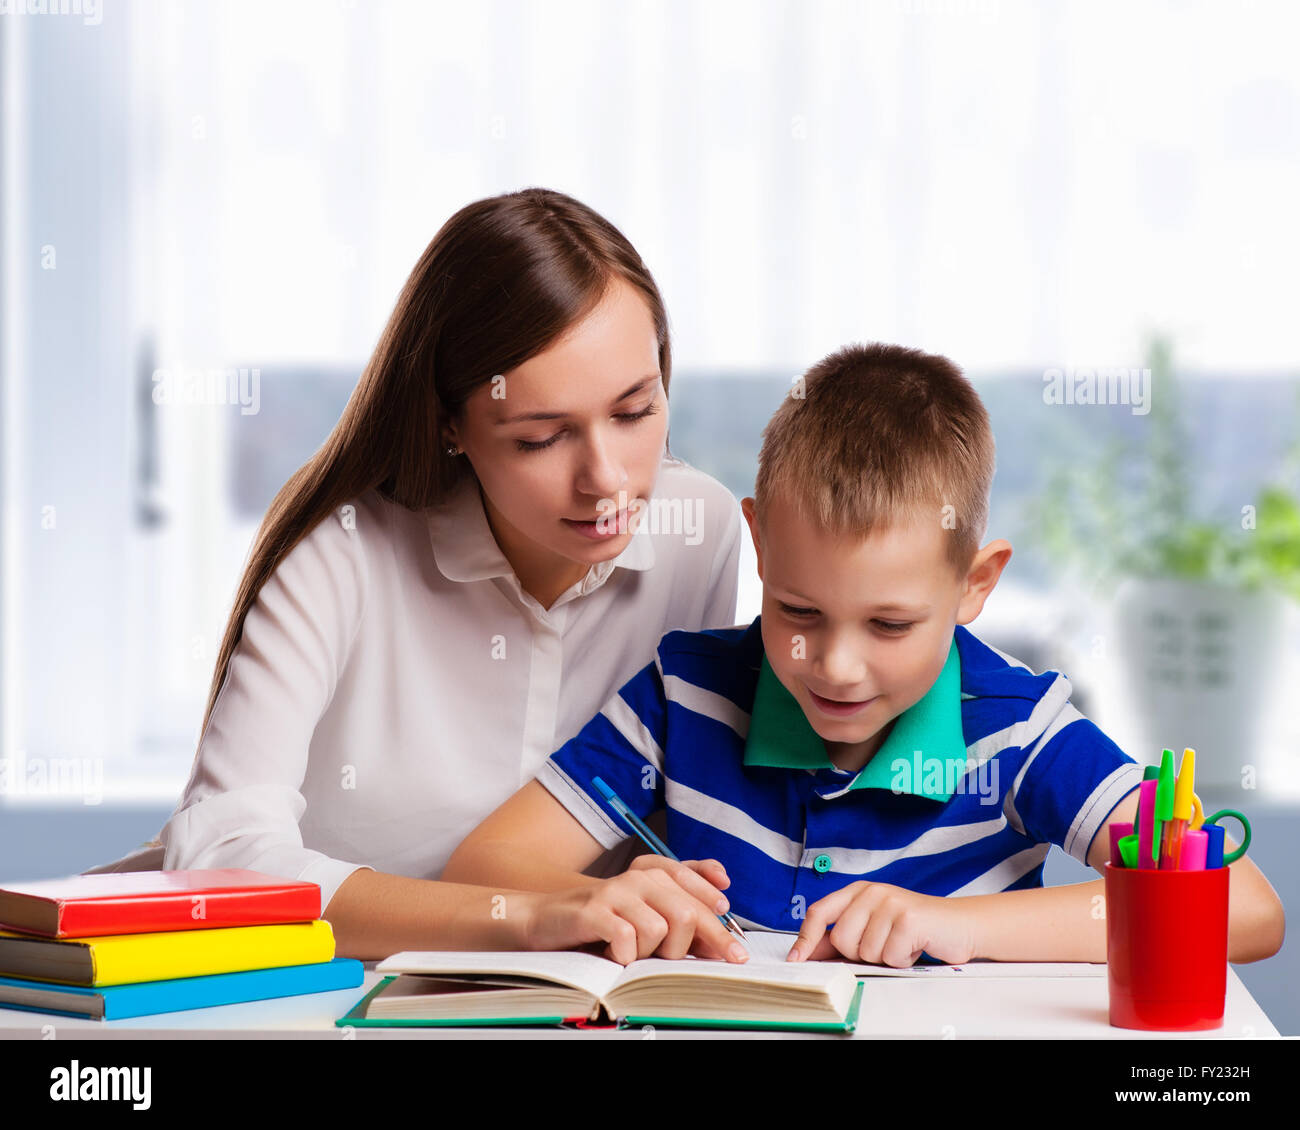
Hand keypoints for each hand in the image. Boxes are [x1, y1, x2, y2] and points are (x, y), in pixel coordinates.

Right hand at [520, 858, 745, 965]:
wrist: (544, 919)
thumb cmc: (601, 923)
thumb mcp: (644, 916)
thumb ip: (681, 915)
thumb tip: (721, 931)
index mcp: (655, 875)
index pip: (699, 893)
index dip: (720, 925)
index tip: (736, 954)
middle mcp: (638, 877)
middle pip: (686, 914)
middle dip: (686, 948)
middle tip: (670, 962)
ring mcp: (616, 891)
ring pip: (660, 930)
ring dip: (649, 954)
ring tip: (631, 955)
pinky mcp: (594, 910)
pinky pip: (627, 940)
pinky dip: (624, 957)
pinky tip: (613, 956)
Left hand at [786, 881, 976, 966]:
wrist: (959, 925)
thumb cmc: (912, 930)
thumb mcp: (872, 928)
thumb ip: (841, 938)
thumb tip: (807, 953)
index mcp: (858, 891)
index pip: (819, 912)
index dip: (805, 938)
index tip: (796, 959)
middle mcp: (872, 891)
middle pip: (841, 940)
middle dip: (860, 954)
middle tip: (884, 945)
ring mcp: (890, 902)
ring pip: (865, 952)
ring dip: (884, 958)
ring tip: (901, 943)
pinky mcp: (909, 918)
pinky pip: (889, 957)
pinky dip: (902, 960)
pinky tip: (914, 946)